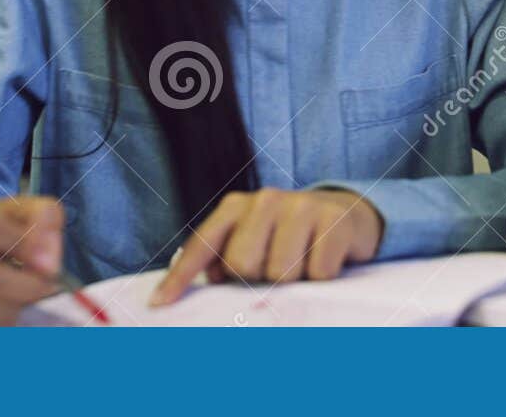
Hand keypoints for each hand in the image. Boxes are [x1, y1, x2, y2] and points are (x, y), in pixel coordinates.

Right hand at [0, 193, 65, 325]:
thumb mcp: (15, 210)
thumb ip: (42, 218)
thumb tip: (48, 259)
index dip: (21, 244)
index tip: (49, 260)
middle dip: (27, 285)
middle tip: (50, 284)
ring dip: (17, 307)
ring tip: (30, 295)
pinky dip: (6, 325)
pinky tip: (15, 310)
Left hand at [149, 188, 382, 306]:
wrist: (345, 214)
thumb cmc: (287, 236)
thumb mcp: (252, 240)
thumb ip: (223, 260)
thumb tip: (202, 286)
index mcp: (235, 206)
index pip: (202, 244)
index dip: (180, 277)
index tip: (159, 304)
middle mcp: (265, 200)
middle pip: (242, 264)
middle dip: (257, 278)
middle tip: (273, 268)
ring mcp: (301, 206)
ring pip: (281, 272)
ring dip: (292, 280)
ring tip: (301, 263)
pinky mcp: (333, 220)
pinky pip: (318, 272)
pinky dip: (320, 278)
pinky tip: (323, 260)